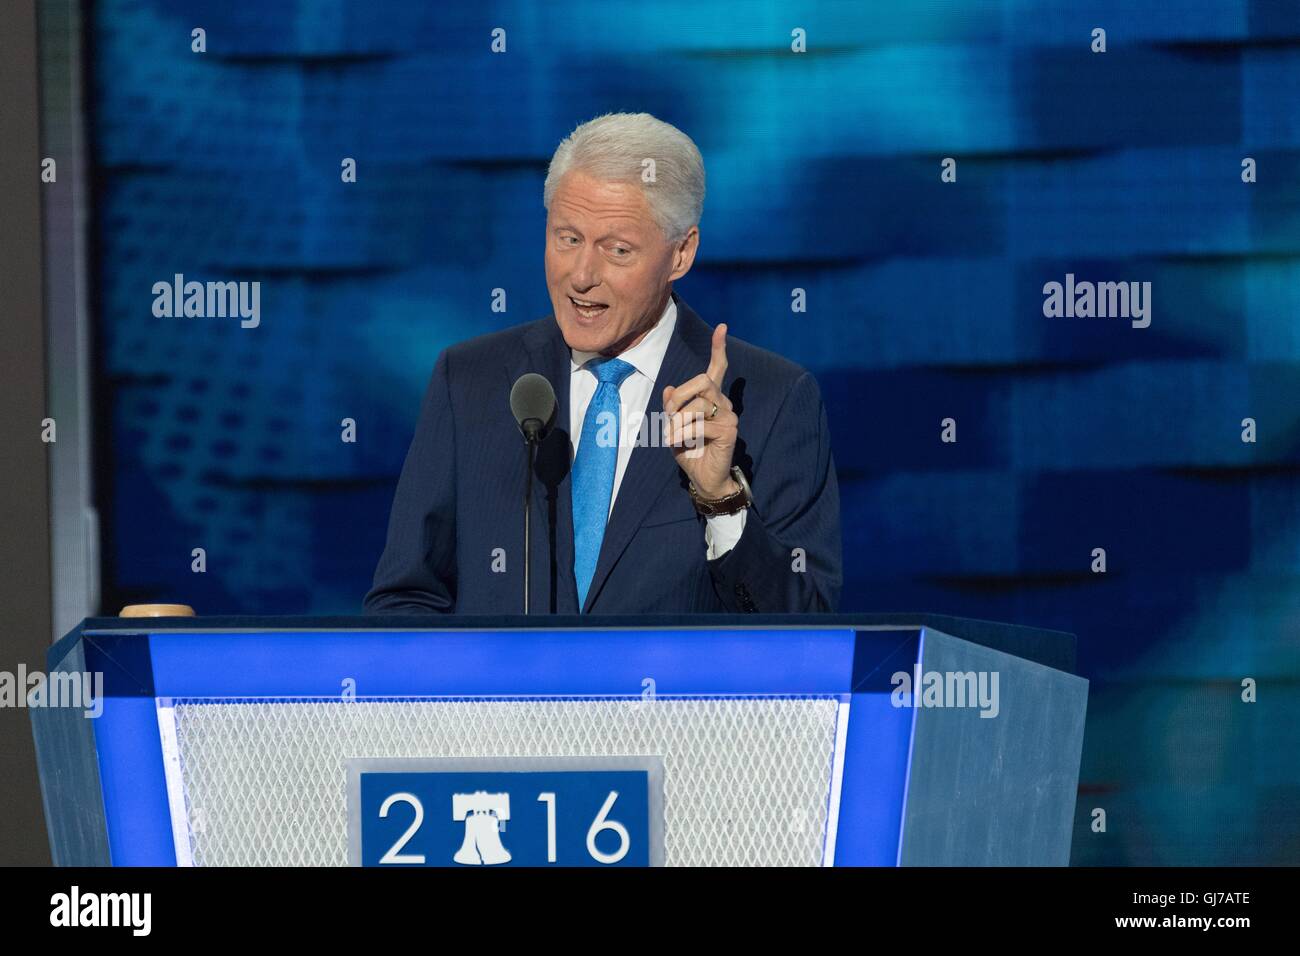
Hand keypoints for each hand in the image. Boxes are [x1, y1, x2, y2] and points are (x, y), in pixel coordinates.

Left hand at [663, 324, 738, 498]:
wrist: (702, 478)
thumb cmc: (689, 450)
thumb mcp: (673, 426)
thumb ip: (672, 407)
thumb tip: (669, 388)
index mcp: (711, 398)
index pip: (717, 368)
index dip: (718, 348)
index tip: (722, 327)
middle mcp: (723, 403)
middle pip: (702, 380)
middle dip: (680, 397)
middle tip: (670, 417)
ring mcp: (729, 416)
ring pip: (698, 404)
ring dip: (678, 421)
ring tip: (673, 436)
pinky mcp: (729, 430)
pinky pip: (701, 423)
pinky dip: (683, 433)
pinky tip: (677, 442)